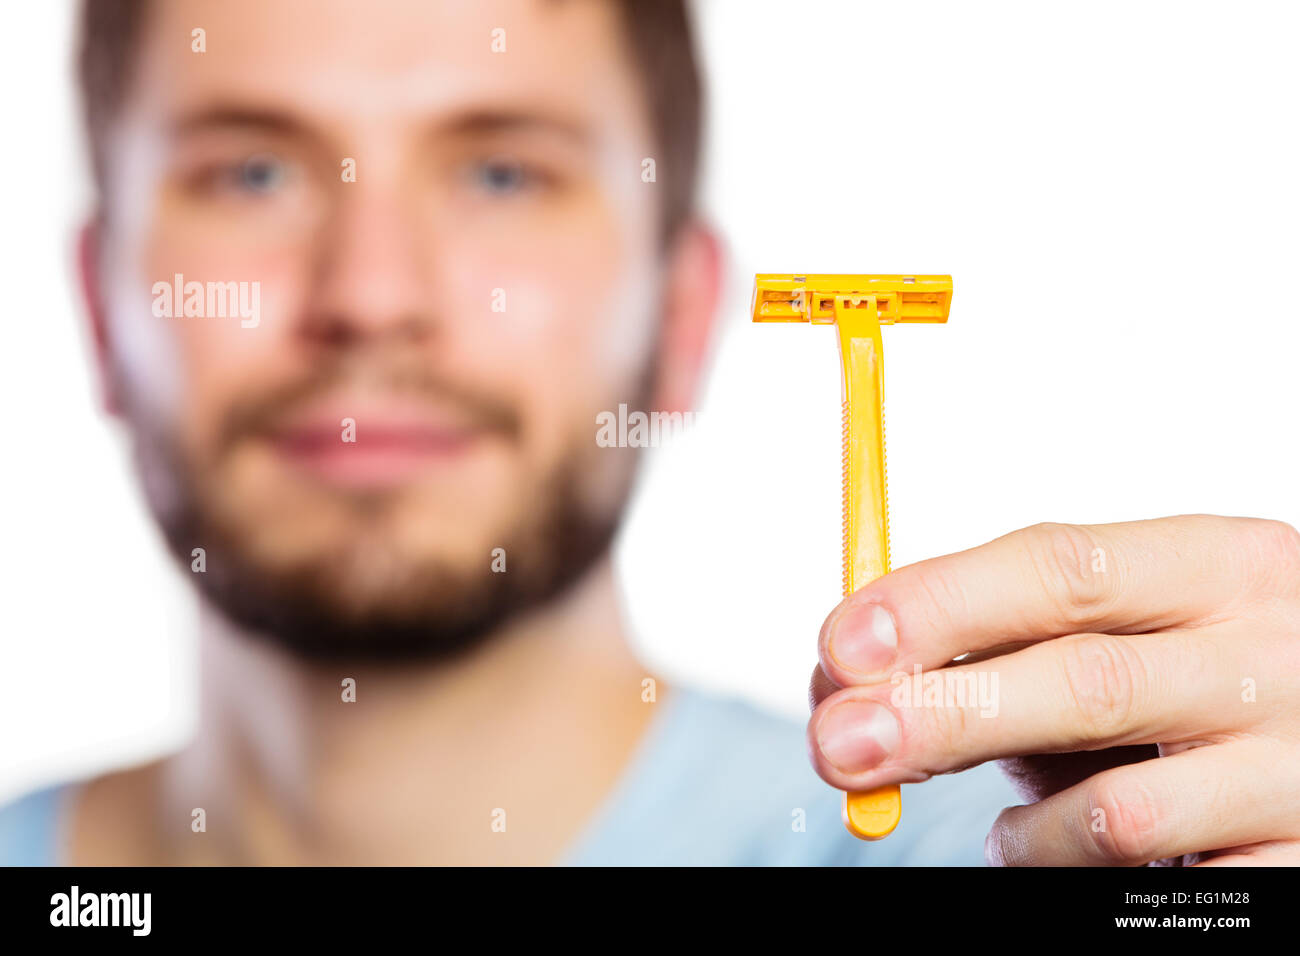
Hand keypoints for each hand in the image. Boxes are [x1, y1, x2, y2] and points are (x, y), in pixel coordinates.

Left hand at [807, 515, 1299, 864]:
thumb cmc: (1173, 688)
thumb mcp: (1101, 636)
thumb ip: (988, 643)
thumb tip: (844, 676)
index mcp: (1217, 565)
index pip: (1062, 567)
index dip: (941, 604)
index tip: (843, 645)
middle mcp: (1274, 657)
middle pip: (1086, 681)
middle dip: (942, 716)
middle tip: (838, 744)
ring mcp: (1297, 769)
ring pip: (1119, 811)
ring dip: (1020, 829)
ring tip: (1000, 832)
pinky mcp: (1298, 862)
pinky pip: (1155, 890)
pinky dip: (1072, 876)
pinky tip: (1064, 854)